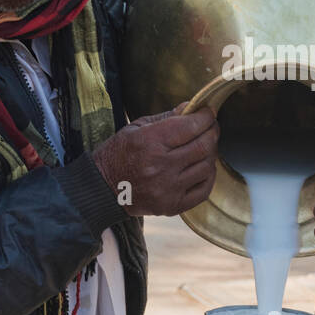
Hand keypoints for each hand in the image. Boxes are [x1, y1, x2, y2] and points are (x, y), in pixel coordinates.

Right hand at [91, 103, 217, 216]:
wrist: (102, 189)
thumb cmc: (118, 154)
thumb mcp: (136, 128)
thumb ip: (166, 118)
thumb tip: (192, 108)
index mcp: (150, 142)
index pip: (191, 126)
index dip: (205, 116)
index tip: (208, 112)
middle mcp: (160, 166)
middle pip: (203, 145)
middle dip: (212, 132)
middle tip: (211, 127)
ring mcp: (167, 189)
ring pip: (207, 166)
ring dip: (210, 154)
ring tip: (203, 147)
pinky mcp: (171, 206)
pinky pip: (204, 190)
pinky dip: (208, 176)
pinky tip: (201, 168)